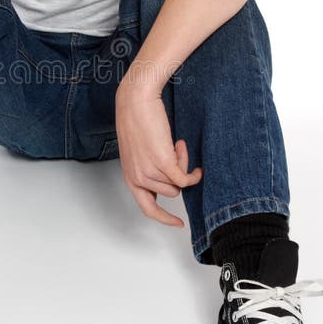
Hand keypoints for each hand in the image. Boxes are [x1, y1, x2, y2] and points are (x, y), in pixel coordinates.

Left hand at [115, 85, 202, 226]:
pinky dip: (192, 171)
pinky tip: (189, 156)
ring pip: (178, 184)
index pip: (148, 208)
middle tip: (175, 152)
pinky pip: (185, 178)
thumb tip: (169, 183)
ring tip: (174, 143)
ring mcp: (149, 172)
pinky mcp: (162, 162)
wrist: (136, 100)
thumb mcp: (138, 152)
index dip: (164, 218)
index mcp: (130, 177)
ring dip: (182, 164)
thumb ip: (148, 169)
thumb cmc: (137, 121)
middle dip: (177, 175)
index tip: (178, 223)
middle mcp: (138, 178)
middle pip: (170, 193)